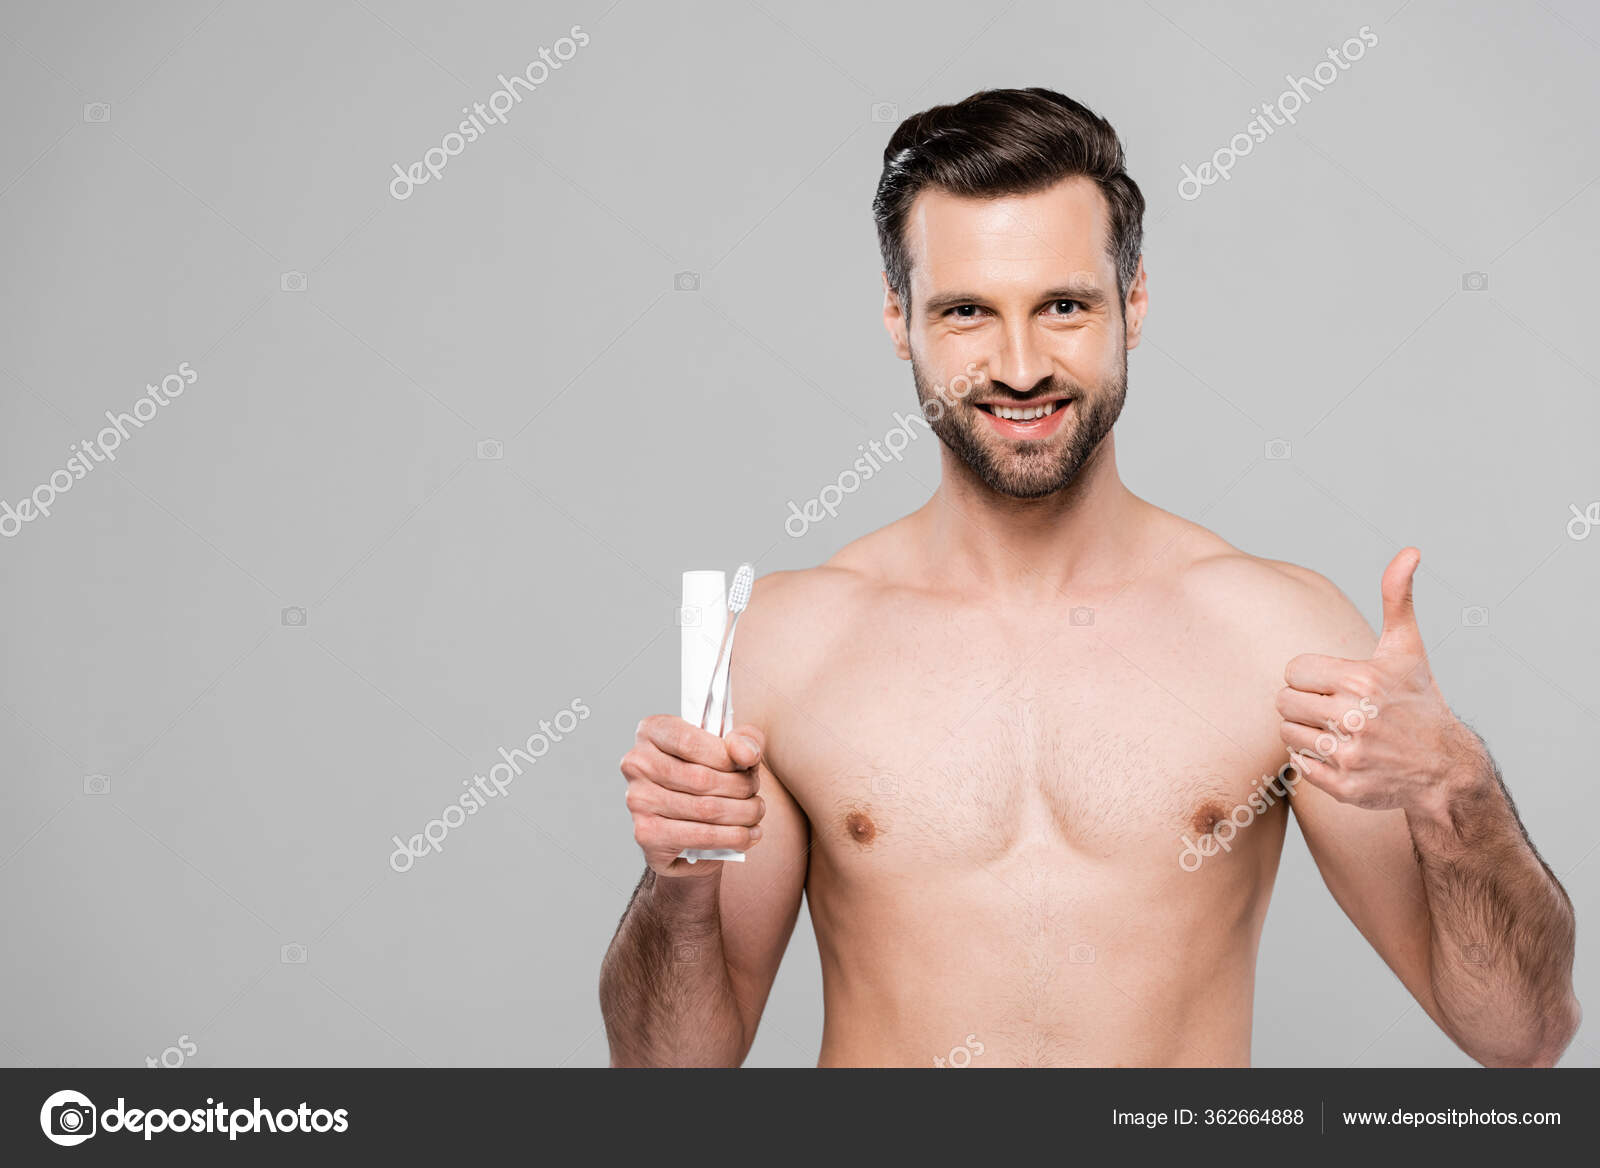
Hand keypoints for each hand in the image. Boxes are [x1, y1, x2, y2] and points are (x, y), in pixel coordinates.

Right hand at [620, 716, 765, 876]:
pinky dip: (733, 837)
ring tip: (756, 811)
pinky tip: (749, 835)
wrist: (688, 823)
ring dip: (743, 813)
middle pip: (701, 778)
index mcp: (652, 731)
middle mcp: (636, 764)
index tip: (748, 765)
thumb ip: (745, 741)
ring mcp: (638, 801)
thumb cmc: (709, 774)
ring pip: (705, 809)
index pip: (689, 741)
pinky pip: (700, 836)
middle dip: (741, 787)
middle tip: (755, 791)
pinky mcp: (647, 834)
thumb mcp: (731, 748)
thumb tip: (747, 753)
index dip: (726, 756)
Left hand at [1276, 548, 1485, 815]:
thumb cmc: (1417, 700)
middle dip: (1302, 703)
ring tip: (1336, 730)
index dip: (1310, 676)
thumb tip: (1409, 551)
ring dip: (1305, 731)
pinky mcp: (1345, 786)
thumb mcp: (1406, 649)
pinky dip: (1312, 761)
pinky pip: (1298, 766)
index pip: (1294, 671)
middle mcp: (1357, 717)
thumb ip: (1397, 598)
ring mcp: (1350, 754)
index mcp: (1363, 679)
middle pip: (1284, 702)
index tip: (1335, 683)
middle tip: (1331, 708)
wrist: (1445, 767)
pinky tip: (1340, 754)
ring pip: (1287, 733)